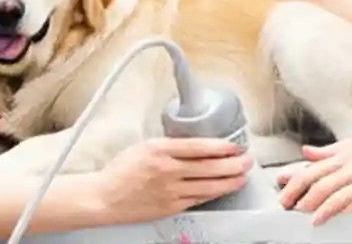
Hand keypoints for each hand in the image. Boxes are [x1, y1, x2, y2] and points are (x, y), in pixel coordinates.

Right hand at [94, 137, 253, 222]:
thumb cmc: (121, 171)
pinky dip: (213, 194)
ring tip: (242, 176)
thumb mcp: (144, 146)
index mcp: (160, 150)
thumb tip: (196, 145)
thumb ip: (170, 146)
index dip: (222, 147)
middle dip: (233, 164)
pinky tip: (222, 189)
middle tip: (247, 160)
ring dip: (229, 181)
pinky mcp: (170, 207)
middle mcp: (167, 170)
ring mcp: (170, 191)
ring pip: (208, 186)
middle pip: (209, 167)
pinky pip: (198, 199)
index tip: (235, 145)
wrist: (103, 198)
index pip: (199, 147)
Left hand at [277, 140, 351, 224]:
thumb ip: (329, 151)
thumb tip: (306, 151)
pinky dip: (325, 210)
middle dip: (292, 189)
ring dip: (305, 201)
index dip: (292, 172)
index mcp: (341, 148)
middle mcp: (344, 157)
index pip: (310, 161)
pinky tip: (317, 218)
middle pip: (310, 173)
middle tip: (283, 201)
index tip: (279, 180)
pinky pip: (339, 199)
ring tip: (296, 211)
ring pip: (320, 187)